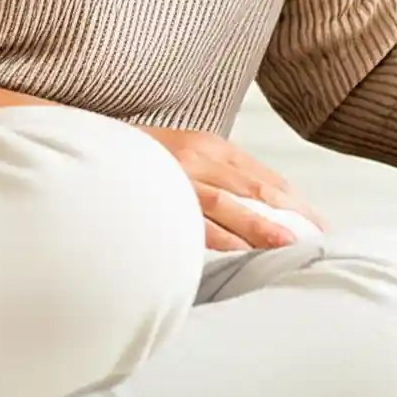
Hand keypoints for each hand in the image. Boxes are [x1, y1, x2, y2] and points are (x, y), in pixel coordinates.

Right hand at [140, 126, 327, 250]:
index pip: (265, 176)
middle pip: (258, 189)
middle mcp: (200, 156)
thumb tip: (255, 209)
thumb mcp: (183, 156)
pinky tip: (241, 250)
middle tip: (318, 238)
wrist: (78, 146)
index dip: (295, 201)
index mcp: (211, 145)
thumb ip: (216, 178)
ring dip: (262, 226)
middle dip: (292, 214)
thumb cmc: (136, 160)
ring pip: (231, 204)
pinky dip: (219, 235)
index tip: (319, 223)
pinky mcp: (156, 194)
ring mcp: (178, 174)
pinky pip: (193, 219)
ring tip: (290, 245)